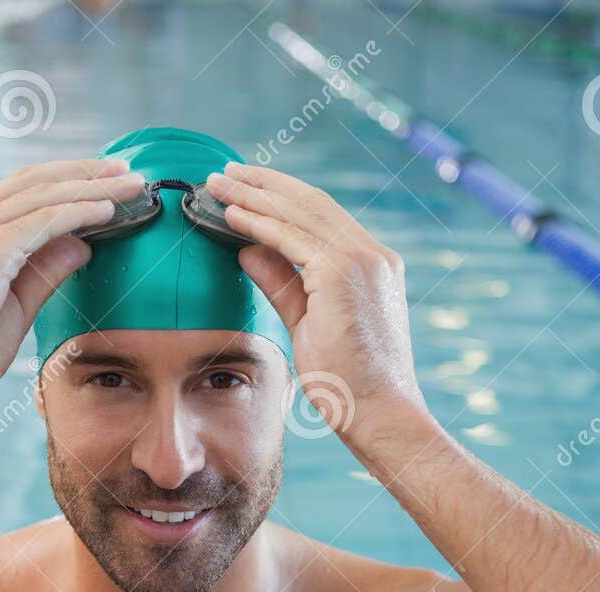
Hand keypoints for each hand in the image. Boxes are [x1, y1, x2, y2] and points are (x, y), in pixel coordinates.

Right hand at [0, 158, 144, 414]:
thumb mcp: (14, 311)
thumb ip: (44, 274)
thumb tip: (82, 245)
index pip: (20, 191)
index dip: (65, 179)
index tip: (105, 181)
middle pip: (32, 180)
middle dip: (84, 171)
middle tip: (127, 170)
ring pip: (40, 193)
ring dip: (90, 185)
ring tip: (130, 183)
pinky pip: (40, 221)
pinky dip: (77, 211)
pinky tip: (107, 210)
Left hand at [205, 163, 427, 445]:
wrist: (380, 412)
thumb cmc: (350, 382)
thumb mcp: (308, 324)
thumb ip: (282, 283)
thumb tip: (249, 250)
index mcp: (374, 264)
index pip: (322, 215)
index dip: (282, 197)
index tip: (248, 187)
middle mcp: (373, 255)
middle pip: (310, 203)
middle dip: (263, 184)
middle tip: (225, 172)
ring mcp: (362, 260)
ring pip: (299, 213)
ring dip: (254, 195)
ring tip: (219, 182)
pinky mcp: (343, 273)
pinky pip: (290, 238)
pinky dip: (258, 223)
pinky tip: (230, 215)